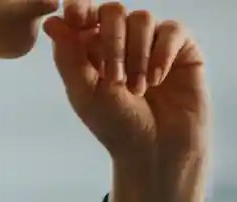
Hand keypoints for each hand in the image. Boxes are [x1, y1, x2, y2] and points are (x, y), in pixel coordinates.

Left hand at [43, 1, 207, 201]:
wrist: (157, 152)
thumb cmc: (119, 127)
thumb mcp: (85, 93)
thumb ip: (68, 56)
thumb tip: (52, 20)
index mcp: (95, 46)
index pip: (85, 11)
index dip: (80, 7)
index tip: (75, 17)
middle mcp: (125, 39)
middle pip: (114, 11)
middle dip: (112, 42)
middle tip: (114, 79)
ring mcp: (154, 43)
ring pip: (143, 19)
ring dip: (137, 55)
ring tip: (139, 90)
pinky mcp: (183, 51)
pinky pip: (172, 30)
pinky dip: (162, 53)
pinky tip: (157, 80)